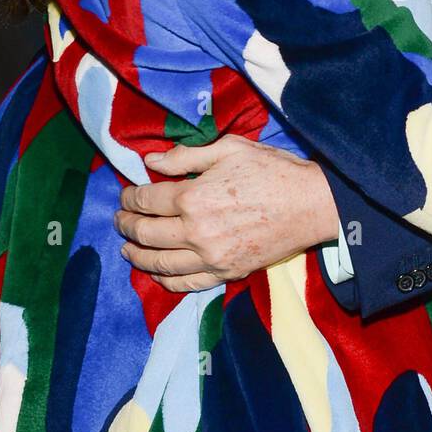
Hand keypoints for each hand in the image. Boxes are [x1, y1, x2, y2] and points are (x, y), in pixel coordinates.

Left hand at [117, 135, 339, 292]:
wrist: (311, 205)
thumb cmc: (273, 170)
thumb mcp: (229, 148)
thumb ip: (186, 155)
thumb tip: (151, 161)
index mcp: (194, 197)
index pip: (147, 200)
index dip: (130, 197)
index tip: (126, 195)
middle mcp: (196, 232)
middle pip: (146, 233)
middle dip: (127, 225)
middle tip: (120, 219)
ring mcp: (211, 257)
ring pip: (160, 262)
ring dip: (138, 255)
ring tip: (127, 248)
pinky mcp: (226, 273)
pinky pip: (186, 283)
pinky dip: (166, 280)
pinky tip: (157, 274)